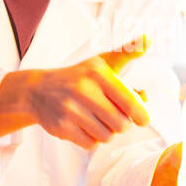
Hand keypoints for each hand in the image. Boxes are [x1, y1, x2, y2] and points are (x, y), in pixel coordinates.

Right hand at [0, 36, 151, 150]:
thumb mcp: (101, 62)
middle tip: (114, 118)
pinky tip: (85, 127)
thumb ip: (126, 53)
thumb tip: (148, 40)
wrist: (37, 90)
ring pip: (106, 136)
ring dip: (106, 133)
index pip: (130, 102)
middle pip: (121, 124)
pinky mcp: (61, 126)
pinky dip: (92, 140)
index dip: (141, 115)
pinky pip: (90, 144)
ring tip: (98, 121)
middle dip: (122, 125)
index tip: (142, 119)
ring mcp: (70, 109)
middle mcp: (84, 90)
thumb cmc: (78, 77)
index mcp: (98, 73)